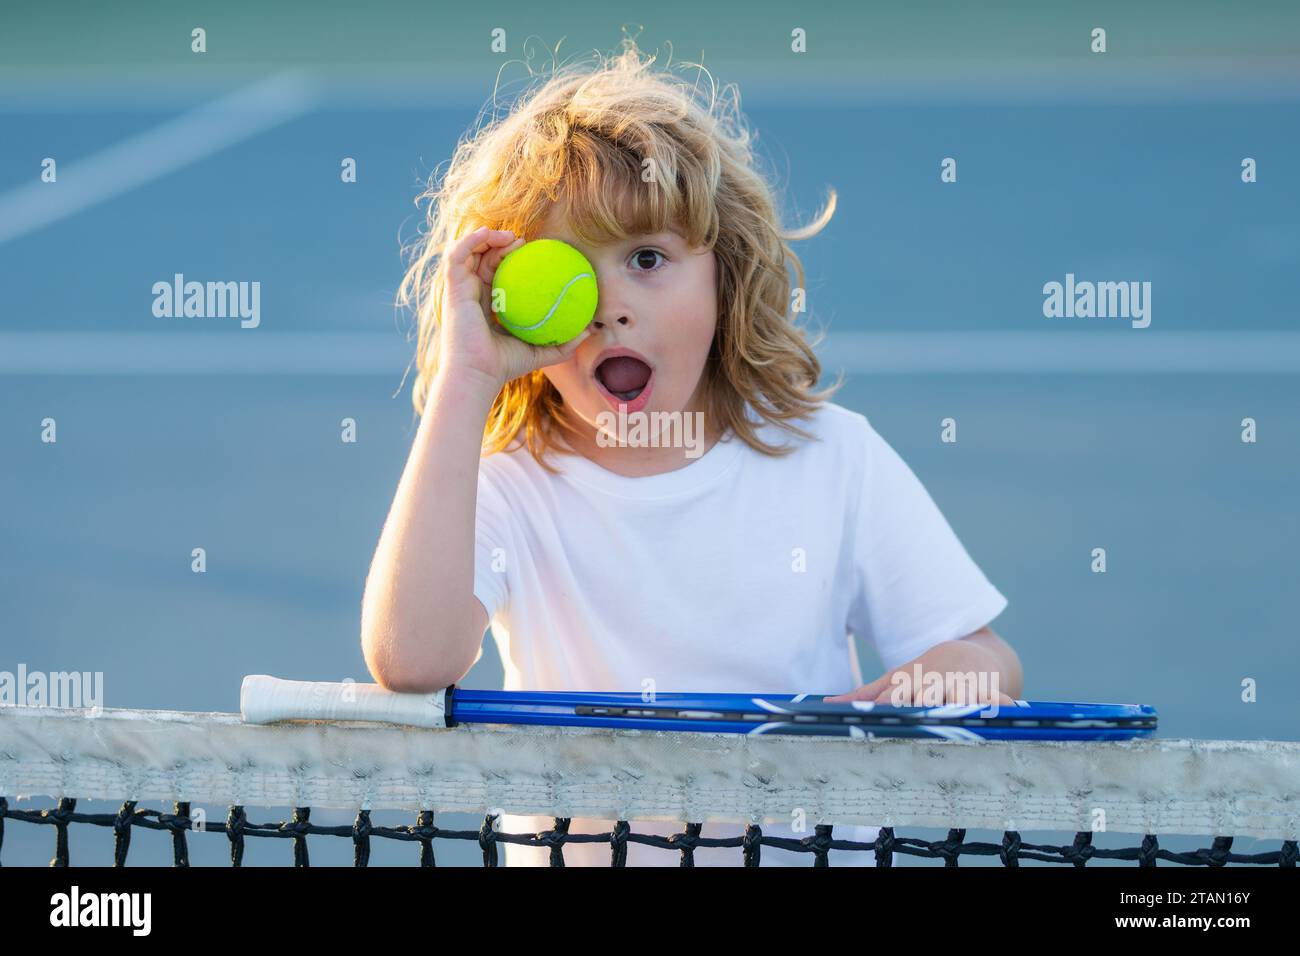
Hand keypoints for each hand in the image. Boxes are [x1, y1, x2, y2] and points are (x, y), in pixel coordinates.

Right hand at [437, 226, 592, 388]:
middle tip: (521, 241)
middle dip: (498, 244)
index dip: (507, 259)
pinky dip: (470, 241)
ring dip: (485, 237)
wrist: (479, 373)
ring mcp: (460, 290)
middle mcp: (471, 295)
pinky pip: (456, 256)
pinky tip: (488, 233)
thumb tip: (588, 332)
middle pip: (481, 260)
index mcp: (487, 306)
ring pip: (467, 252)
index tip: (528, 251)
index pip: (494, 275)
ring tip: (508, 235)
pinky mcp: (452, 288)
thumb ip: (563, 344)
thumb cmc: (504, 366)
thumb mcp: (540, 352)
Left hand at [824, 638, 1016, 707]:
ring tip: (961, 720)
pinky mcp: (988, 691)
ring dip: (962, 708)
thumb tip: (827, 705)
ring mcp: (962, 686)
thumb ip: (865, 694)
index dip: (888, 707)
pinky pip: (996, 701)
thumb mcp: (895, 679)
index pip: (896, 697)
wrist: (969, 652)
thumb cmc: (925, 674)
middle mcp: (935, 684)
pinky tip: (1009, 712)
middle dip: (922, 711)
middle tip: (917, 725)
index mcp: (911, 682)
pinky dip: (1001, 705)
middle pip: (927, 701)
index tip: (879, 717)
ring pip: (960, 700)